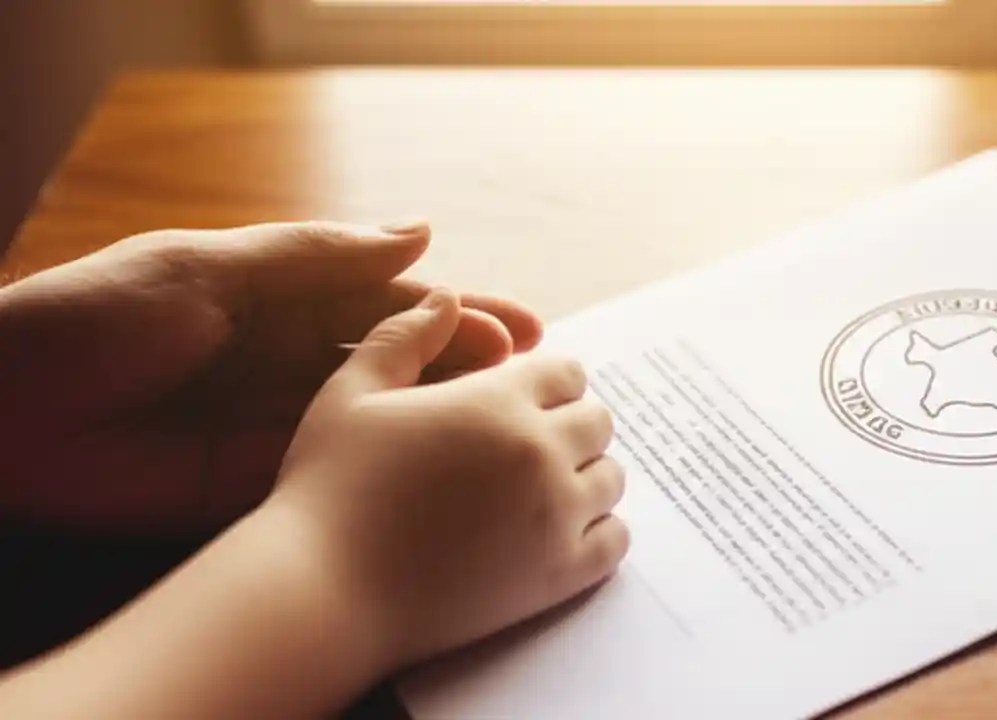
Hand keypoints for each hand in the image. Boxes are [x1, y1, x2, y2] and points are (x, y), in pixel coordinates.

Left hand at [0, 221, 541, 531]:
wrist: (1, 416)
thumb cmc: (96, 318)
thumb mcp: (208, 267)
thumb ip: (315, 255)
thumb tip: (421, 232)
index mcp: (281, 298)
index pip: (390, 301)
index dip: (460, 311)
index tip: (525, 326)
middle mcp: (290, 358)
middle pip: (400, 361)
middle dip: (470, 367)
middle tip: (538, 379)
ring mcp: (278, 422)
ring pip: (381, 418)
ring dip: (445, 420)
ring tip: (512, 426)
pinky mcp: (258, 480)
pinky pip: (337, 467)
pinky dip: (390, 468)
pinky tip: (445, 472)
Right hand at [272, 288, 627, 667]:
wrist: (323, 591)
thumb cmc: (329, 488)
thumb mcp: (350, 393)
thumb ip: (403, 338)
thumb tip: (447, 298)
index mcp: (496, 401)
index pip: (567, 373)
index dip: (546, 381)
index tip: (522, 399)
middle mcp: (538, 452)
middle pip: (596, 421)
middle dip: (569, 424)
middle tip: (529, 444)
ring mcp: (554, 517)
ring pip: (610, 477)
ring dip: (585, 474)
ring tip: (543, 487)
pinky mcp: (556, 576)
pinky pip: (615, 541)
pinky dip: (598, 530)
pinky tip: (561, 530)